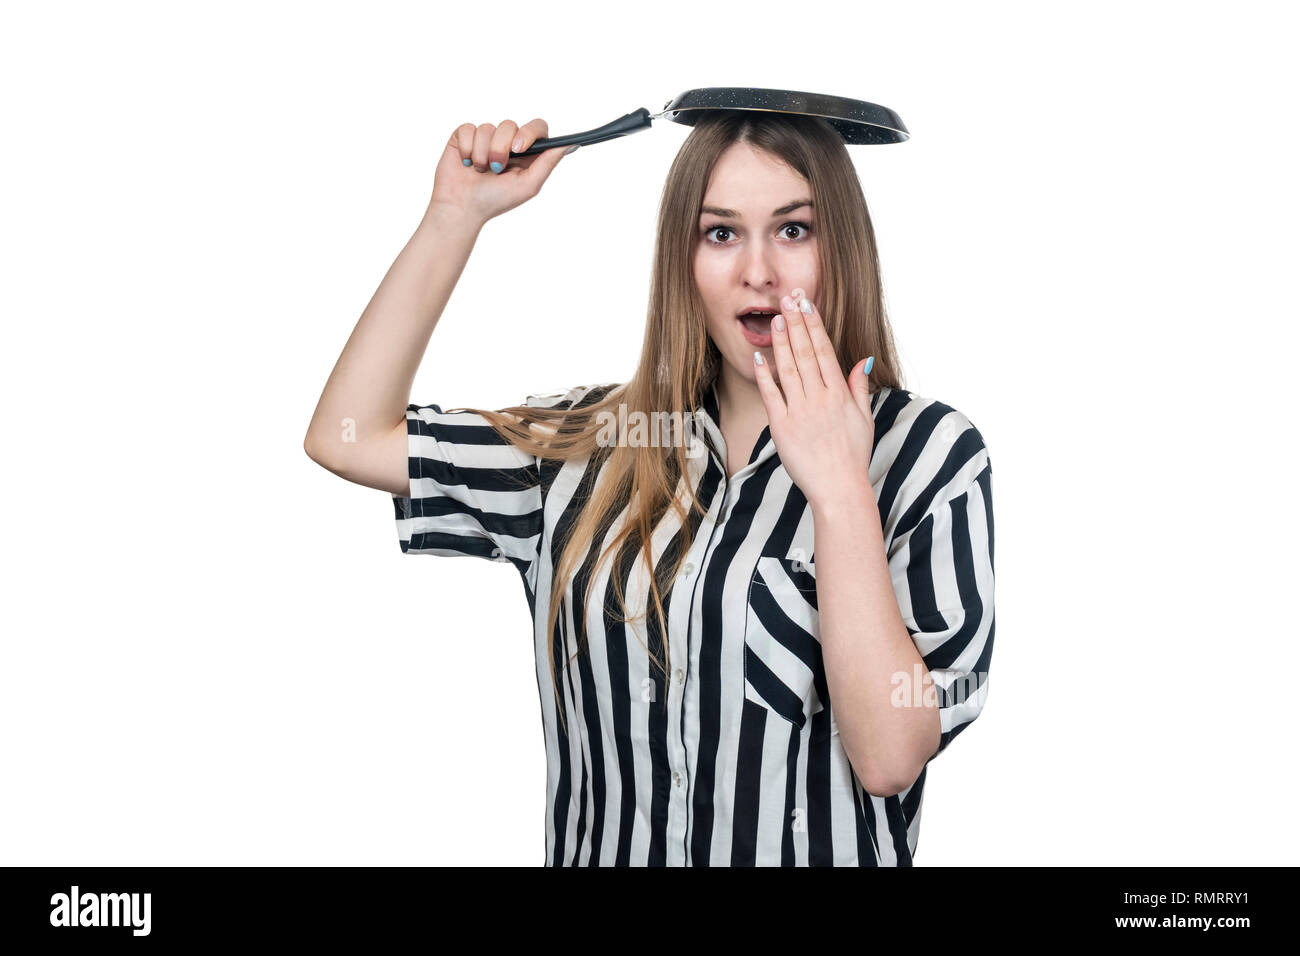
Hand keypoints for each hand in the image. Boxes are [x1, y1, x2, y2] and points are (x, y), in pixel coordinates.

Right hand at [429, 117, 573, 226]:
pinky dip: (468, 148)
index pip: (536, 127)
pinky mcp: (464, 136)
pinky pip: (468, 129)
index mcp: (525, 153)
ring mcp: (485, 138)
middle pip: (510, 125)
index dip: (529, 132)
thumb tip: (569, 144)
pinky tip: (466, 163)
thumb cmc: (495, 200)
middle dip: (501, 148)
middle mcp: (506, 142)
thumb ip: (548, 162)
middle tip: (496, 168)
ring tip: (479, 170)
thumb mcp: (528, 185)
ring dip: (483, 152)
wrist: (461, 208)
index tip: (519, 148)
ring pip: (488, 127)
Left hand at [752, 287, 876, 508]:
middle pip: (805, 353)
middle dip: (796, 323)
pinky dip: (764, 376)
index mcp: (839, 394)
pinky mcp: (782, 427)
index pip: (824, 351)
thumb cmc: (853, 456)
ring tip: (775, 318)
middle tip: (787, 299)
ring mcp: (799, 411)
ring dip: (781, 342)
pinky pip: (771, 395)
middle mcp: (820, 398)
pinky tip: (759, 357)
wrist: (839, 488)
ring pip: (788, 369)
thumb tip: (862, 360)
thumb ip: (859, 387)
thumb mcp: (864, 418)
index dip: (814, 326)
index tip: (806, 304)